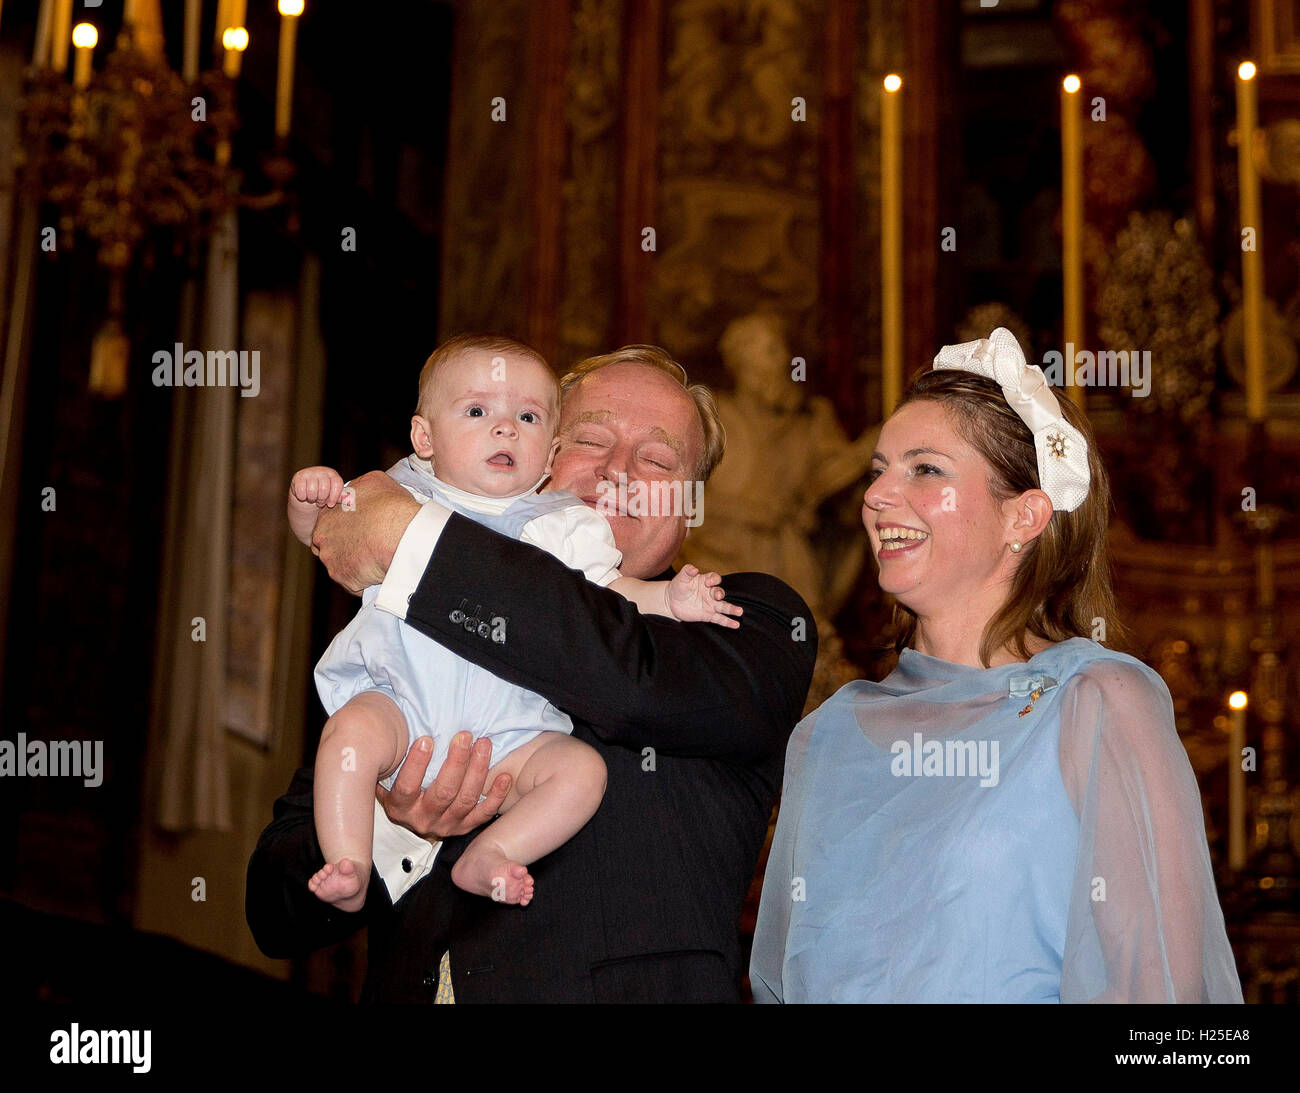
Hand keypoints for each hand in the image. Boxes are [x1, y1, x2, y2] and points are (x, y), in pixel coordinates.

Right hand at [291, 466, 345, 507]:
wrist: (307, 491)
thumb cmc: (324, 494)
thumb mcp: (334, 495)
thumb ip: (342, 497)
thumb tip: (350, 501)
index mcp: (333, 474)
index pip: (337, 484)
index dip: (334, 497)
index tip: (330, 505)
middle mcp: (322, 471)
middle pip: (324, 489)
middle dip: (321, 500)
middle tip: (320, 501)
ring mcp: (310, 472)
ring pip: (312, 491)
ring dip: (312, 499)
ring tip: (313, 498)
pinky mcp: (299, 476)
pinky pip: (301, 491)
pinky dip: (302, 497)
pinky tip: (304, 496)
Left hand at [312, 470, 420, 594]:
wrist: (400, 535)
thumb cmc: (388, 506)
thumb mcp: (374, 481)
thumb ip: (359, 488)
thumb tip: (357, 490)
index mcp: (326, 517)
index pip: (329, 524)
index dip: (347, 525)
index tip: (362, 527)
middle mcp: (323, 541)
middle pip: (332, 547)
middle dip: (347, 546)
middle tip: (369, 544)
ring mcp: (333, 563)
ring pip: (343, 566)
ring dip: (357, 563)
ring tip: (378, 558)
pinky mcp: (346, 581)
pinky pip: (355, 583)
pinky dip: (366, 579)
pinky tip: (380, 570)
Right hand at [375, 732, 512, 840]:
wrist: (414, 818)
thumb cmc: (402, 785)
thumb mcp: (387, 777)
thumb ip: (389, 760)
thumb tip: (386, 731)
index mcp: (400, 807)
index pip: (407, 787)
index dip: (416, 764)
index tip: (427, 739)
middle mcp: (423, 819)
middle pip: (443, 792)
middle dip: (456, 762)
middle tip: (465, 735)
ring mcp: (446, 825)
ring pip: (466, 799)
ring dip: (478, 770)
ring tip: (484, 744)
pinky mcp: (465, 828)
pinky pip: (484, 813)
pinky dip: (496, 795)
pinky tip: (504, 776)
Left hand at [666, 563, 742, 627]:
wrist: (671, 602)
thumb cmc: (678, 587)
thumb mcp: (681, 578)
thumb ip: (687, 571)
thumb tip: (694, 569)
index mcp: (705, 581)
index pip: (714, 578)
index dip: (713, 580)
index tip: (708, 583)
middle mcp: (710, 592)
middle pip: (720, 592)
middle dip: (719, 593)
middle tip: (717, 596)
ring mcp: (710, 605)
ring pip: (723, 606)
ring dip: (732, 609)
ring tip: (740, 612)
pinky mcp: (708, 615)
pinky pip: (719, 619)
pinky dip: (727, 622)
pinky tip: (736, 625)